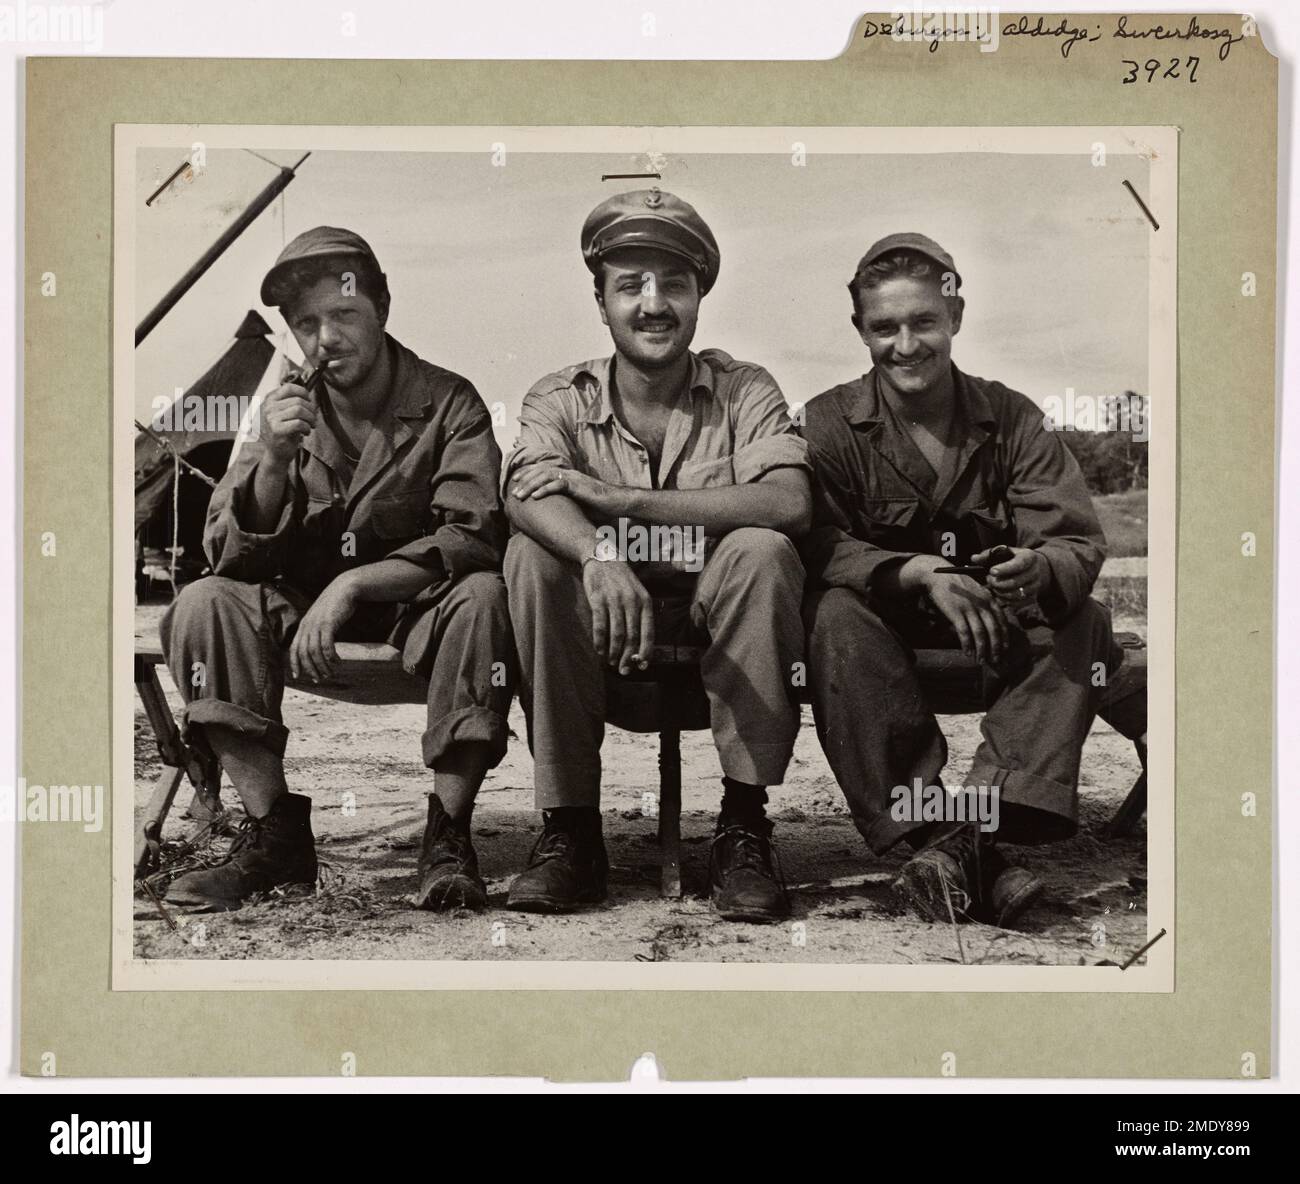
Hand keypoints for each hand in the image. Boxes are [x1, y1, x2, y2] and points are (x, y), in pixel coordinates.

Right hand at [259, 382, 317, 465]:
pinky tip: (306, 432)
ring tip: (311, 425)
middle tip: (313, 418)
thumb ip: (291, 401)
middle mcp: (268, 407)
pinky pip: (299, 423)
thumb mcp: (284, 412)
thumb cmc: (284, 431)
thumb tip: (307, 393)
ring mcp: (271, 418)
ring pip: (299, 410)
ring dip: (311, 418)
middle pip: (298, 400)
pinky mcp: (277, 430)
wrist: (276, 452)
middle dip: (311, 409)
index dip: (304, 393)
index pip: (289, 387)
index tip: (309, 401)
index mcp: (270, 399)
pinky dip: (307, 427)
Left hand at [289, 576, 357, 682]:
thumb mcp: (322, 618)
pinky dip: (331, 657)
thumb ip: (317, 629)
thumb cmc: (335, 605)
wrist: (345, 588)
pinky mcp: (328, 624)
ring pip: (315, 652)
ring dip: (322, 666)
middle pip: (304, 653)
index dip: (294, 663)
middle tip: (319, 679)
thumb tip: (317, 646)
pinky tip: (337, 661)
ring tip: (330, 673)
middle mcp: (307, 626)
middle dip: (310, 669)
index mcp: (303, 625)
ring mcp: (317, 624)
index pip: (294, 648)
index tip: (298, 676)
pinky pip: (326, 646)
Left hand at [510, 465, 618, 513]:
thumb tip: (553, 512)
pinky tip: (535, 496)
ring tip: (519, 494)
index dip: (530, 474)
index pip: (545, 470)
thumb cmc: (601, 506)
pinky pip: (558, 485)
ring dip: (531, 485)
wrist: (618, 503)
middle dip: (526, 478)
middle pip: (542, 471)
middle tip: (513, 487)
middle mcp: (570, 474)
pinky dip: (545, 490)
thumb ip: (566, 503)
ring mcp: (574, 479)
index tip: (516, 480)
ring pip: (546, 476)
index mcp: (569, 477)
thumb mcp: (579, 503)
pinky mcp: (579, 486)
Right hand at [582, 558, 653, 674]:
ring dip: (614, 652)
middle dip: (628, 658)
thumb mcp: (638, 593)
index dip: (646, 652)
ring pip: (617, 634)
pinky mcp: (598, 600)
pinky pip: (600, 626)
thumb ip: (640, 615)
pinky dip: (599, 642)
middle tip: (624, 671)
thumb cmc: (622, 580)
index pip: (648, 632)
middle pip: (632, 637)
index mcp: (645, 602)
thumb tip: (639, 644)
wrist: (603, 557)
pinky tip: (599, 650)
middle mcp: (632, 602)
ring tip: (611, 662)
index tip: (642, 666)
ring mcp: (615, 601)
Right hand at [919, 567, 1011, 665]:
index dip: (1004, 637)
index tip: (1005, 649)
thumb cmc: (956, 583)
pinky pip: (965, 633)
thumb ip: (984, 603)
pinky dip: (967, 645)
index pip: (1002, 621)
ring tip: (981, 661)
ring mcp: (970, 608)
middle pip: (994, 630)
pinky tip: (967, 653)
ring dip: (982, 650)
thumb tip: (988, 621)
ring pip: (981, 634)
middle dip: (996, 648)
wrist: (937, 575)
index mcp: (989, 599)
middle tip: (996, 660)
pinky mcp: (956, 612)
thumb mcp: (975, 590)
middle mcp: (982, 604)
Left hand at [975, 546, 1050, 605]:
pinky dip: (1005, 600)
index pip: (1019, 564)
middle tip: (988, 579)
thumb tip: (974, 559)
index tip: (992, 571)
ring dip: (1000, 592)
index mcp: (1029, 557)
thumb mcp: (1004, 552)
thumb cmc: (1014, 559)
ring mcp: (1035, 586)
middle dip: (998, 583)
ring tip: (993, 586)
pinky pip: (1017, 603)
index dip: (1005, 569)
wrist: (1034, 568)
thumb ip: (988, 555)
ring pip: (1016, 594)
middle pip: (1016, 582)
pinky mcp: (1032, 598)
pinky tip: (999, 593)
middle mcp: (1035, 572)